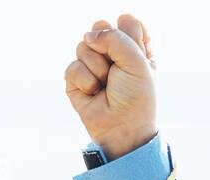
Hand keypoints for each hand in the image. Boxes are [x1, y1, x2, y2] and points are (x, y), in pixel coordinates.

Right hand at [64, 13, 157, 160]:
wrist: (122, 129)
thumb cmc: (135, 98)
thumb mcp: (136, 61)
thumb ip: (115, 37)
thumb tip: (89, 37)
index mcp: (134, 48)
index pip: (126, 21)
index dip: (128, 33)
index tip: (136, 54)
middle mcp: (113, 54)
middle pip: (100, 26)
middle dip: (108, 47)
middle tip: (117, 69)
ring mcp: (93, 65)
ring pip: (83, 45)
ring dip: (97, 67)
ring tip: (106, 85)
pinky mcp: (76, 79)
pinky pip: (73, 66)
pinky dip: (85, 81)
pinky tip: (94, 93)